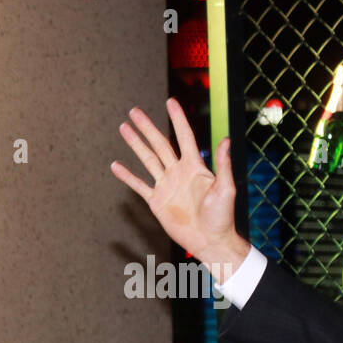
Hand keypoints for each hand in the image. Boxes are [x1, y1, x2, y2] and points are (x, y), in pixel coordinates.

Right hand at [110, 98, 249, 274]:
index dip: (178, 119)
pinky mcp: (157, 201)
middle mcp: (179, 173)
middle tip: (133, 111)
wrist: (210, 241)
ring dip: (135, 144)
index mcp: (196, 167)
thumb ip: (224, 165)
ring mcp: (167, 186)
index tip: (171, 101)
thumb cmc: (222, 217)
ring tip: (124, 127)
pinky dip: (127, 176)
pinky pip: (139, 185)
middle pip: (160, 144)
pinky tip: (115, 165)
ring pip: (148, 159)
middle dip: (147, 127)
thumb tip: (227, 140)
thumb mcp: (226, 189)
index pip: (184, 137)